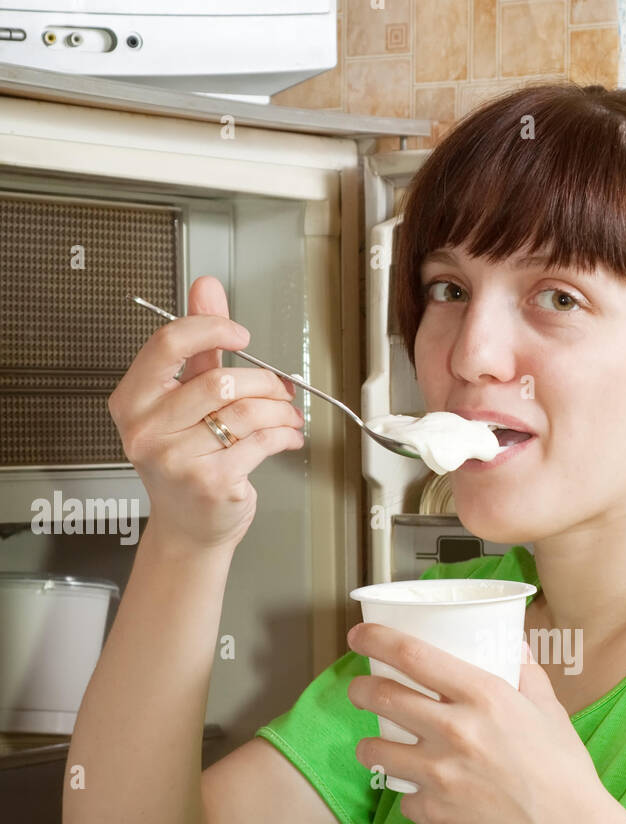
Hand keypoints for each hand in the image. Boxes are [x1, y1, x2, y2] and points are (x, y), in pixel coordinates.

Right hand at [108, 275, 303, 553]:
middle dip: (262, 381)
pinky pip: (261, 442)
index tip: (241, 335)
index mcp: (132, 401)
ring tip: (288, 413)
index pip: (168, 344)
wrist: (188, 528)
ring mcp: (177, 459)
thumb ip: (197, 345)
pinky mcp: (212, 482)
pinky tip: (288, 434)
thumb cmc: (184, 463)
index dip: (211, 329)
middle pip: (218, 381)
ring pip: (246, 412)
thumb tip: (207, 289)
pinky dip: (285, 434)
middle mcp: (147, 430)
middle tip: (280, 387)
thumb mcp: (183, 400)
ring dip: (279, 409)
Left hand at [346, 622, 607, 823]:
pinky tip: (423, 794)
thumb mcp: (549, 710)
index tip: (360, 635)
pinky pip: (403, 798)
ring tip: (375, 745)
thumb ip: (526, 673)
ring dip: (369, 745)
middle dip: (360, 689)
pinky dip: (410, 794)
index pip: (414, 656)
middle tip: (359, 690)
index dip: (377, 639)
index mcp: (484, 696)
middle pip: (382, 697)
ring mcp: (440, 774)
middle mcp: (455, 730)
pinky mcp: (434, 812)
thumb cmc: (563, 770)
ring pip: (376, 750)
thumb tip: (512, 643)